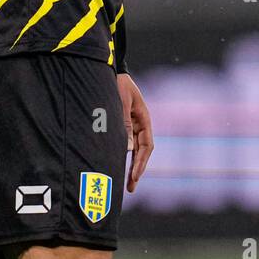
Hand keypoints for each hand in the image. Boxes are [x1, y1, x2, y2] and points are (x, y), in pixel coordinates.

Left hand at [117, 73, 151, 192]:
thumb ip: (124, 121)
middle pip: (142, 152)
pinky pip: (126, 144)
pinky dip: (125, 157)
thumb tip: (128, 148)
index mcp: (144, 118)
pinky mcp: (123, 124)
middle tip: (131, 188)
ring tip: (128, 185)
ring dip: (131, 166)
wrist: (112, 70)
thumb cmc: (118, 82)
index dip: (141, 162)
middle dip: (137, 170)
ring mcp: (132, 125)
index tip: (135, 175)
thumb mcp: (121, 100)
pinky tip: (121, 167)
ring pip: (134, 151)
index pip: (146, 145)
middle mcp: (140, 124)